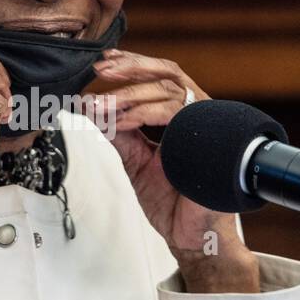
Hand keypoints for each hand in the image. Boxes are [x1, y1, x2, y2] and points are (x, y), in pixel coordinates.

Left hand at [88, 49, 258, 291]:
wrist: (189, 235)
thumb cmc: (172, 201)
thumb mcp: (135, 160)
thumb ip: (119, 133)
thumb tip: (90, 109)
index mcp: (182, 116)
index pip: (160, 76)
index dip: (133, 64)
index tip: (103, 64)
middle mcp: (197, 115)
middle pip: (167, 74)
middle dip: (131, 69)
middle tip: (101, 71)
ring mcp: (206, 126)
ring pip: (169, 91)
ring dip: (128, 95)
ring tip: (98, 105)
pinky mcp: (209, 141)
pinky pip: (176, 115)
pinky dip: (144, 114)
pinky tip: (121, 121)